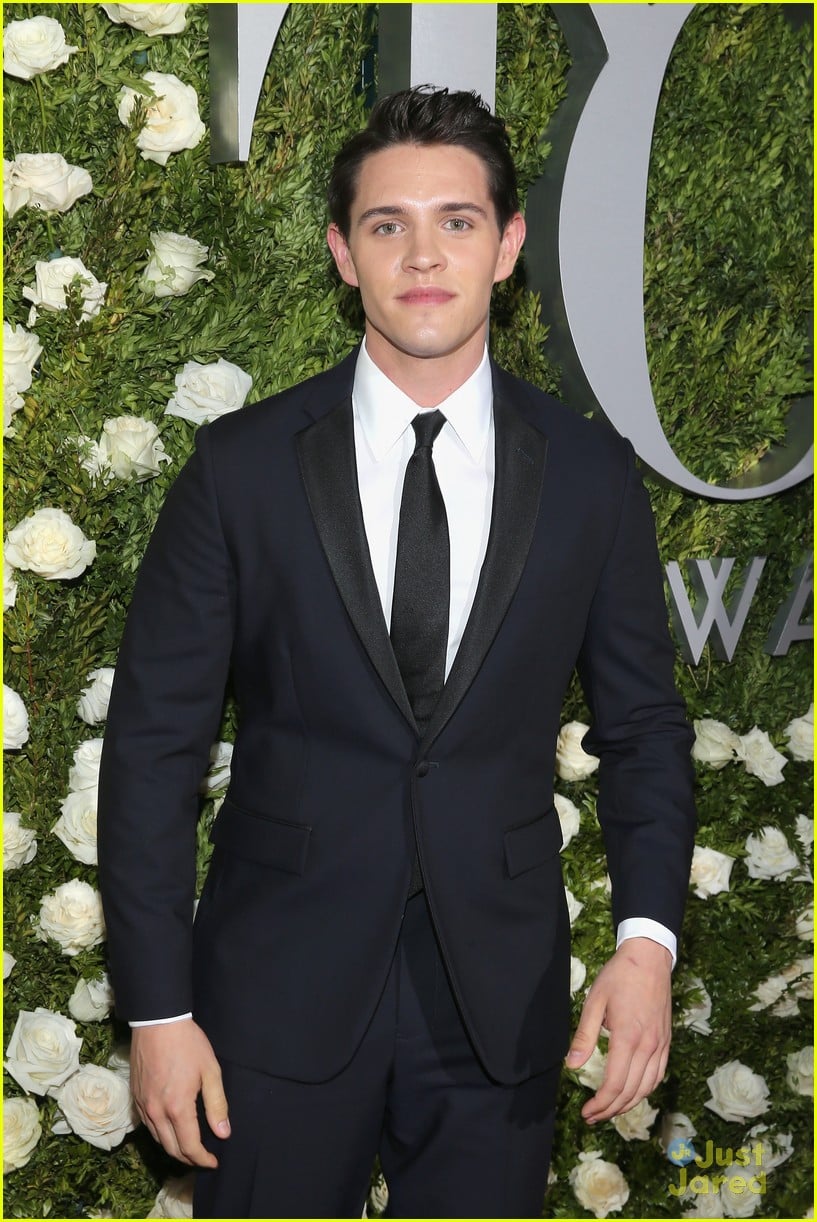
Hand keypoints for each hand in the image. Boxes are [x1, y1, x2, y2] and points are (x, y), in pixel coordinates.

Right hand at [130, 1019, 229, 1166]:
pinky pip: (148, 1126)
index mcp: (177, 1107)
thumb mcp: (210, 1071)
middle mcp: (156, 1112)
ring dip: (174, 1148)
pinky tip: (171, 1129)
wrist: (158, 1023)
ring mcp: (143, 1105)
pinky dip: (161, 1135)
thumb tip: (223, 1133)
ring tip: (190, 1147)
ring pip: (158, 1140)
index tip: (213, 1162)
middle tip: (203, 1158)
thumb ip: (217, 1105)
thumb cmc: (188, 1044)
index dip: (202, 1159)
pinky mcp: (135, 1098)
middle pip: (171, 1149)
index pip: (190, 1146)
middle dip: (189, 1158)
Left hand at [565, 937, 671, 1123]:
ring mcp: (661, 1045)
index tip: (586, 1112)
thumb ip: (584, 1036)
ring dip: (628, 1104)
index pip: (614, 1084)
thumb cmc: (619, 977)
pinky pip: (658, 1075)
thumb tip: (572, 1066)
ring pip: (647, 1088)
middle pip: (630, 1091)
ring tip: (609, 1110)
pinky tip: (632, 1093)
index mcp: (627, 1037)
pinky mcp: (666, 1041)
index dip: (600, 1104)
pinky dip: (645, 1090)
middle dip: (610, 1110)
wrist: (649, 958)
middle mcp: (648, 1046)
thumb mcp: (594, 1001)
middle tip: (592, 1116)